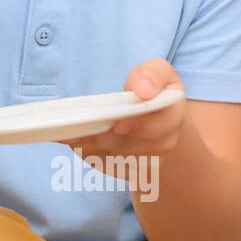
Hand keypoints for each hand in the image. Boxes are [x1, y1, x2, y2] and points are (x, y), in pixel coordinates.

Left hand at [59, 59, 186, 171]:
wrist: (154, 116)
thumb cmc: (151, 89)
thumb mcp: (158, 71)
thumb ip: (153, 74)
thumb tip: (143, 89)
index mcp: (174, 118)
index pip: (161, 128)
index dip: (138, 128)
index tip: (117, 124)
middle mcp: (162, 145)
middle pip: (131, 146)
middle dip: (104, 137)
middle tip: (78, 127)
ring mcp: (143, 162)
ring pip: (112, 157)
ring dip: (89, 145)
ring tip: (65, 132)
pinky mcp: (123, 169)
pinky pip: (102, 163)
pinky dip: (83, 151)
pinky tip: (66, 138)